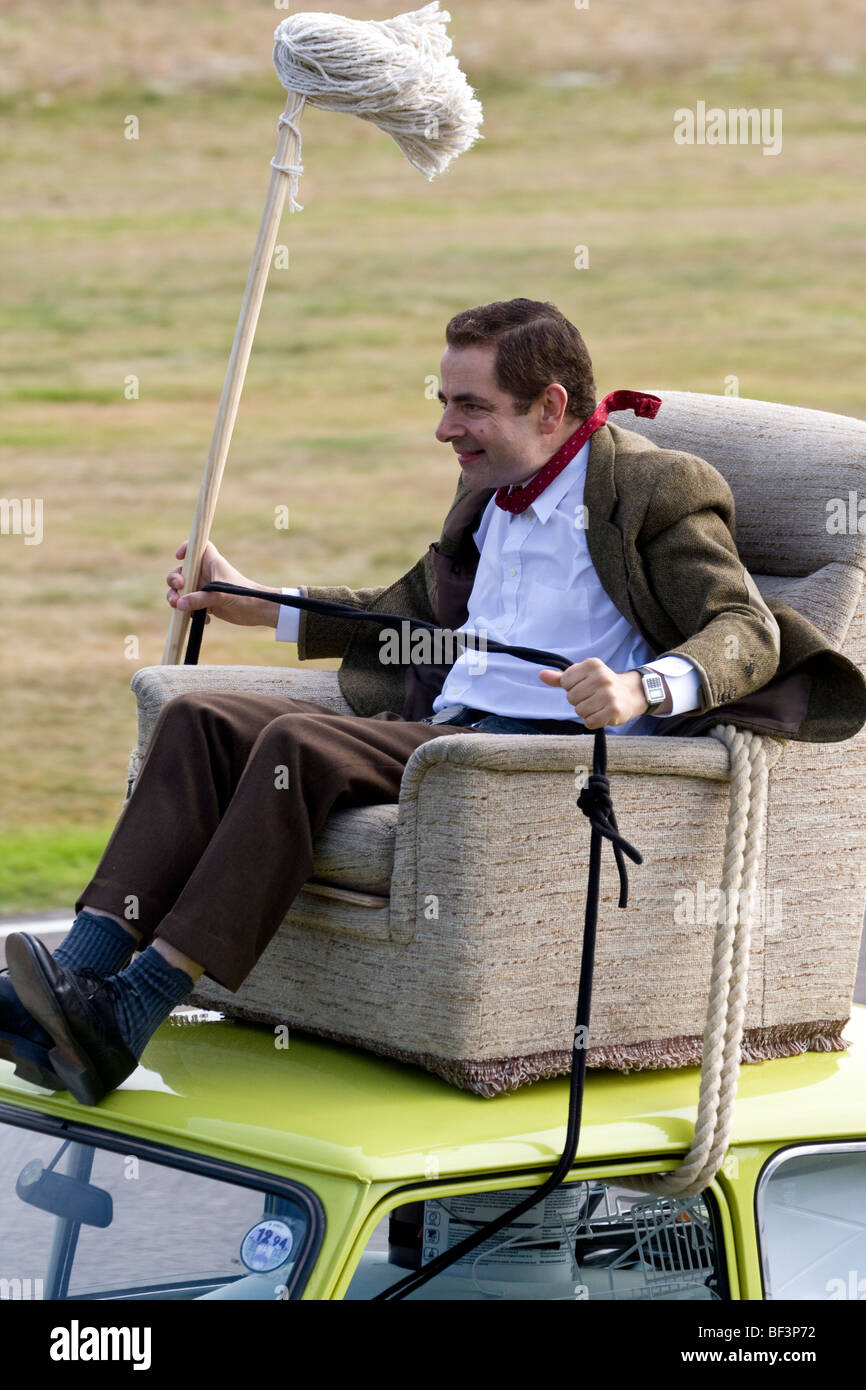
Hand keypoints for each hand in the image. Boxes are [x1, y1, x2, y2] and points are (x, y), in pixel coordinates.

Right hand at [166, 540, 280, 627]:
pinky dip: (192, 612)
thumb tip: (179, 604)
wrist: (258, 611)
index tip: (179, 556)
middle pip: (181, 571)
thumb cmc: (243, 595)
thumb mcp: (220, 595)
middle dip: (174, 581)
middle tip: (179, 589)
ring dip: (177, 599)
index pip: (196, 547)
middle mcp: (206, 574)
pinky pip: (191, 605)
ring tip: (180, 608)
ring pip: (182, 591)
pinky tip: (207, 619)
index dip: (186, 548)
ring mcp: (204, 589)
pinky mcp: (207, 603)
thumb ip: (199, 599)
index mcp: (211, 563)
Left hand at [538, 658, 648, 729]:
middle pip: (571, 698)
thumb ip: (560, 677)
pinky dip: (593, 721)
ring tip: (598, 705)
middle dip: (579, 701)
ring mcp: (609, 694)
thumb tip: (541, 675)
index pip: (565, 682)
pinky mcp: (614, 711)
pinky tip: (602, 713)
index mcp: (592, 664)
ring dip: (586, 712)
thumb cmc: (601, 684)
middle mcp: (602, 677)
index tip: (585, 686)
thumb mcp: (583, 675)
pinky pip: (589, 722)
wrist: (631, 694)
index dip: (571, 687)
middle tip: (593, 697)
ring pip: (579, 711)